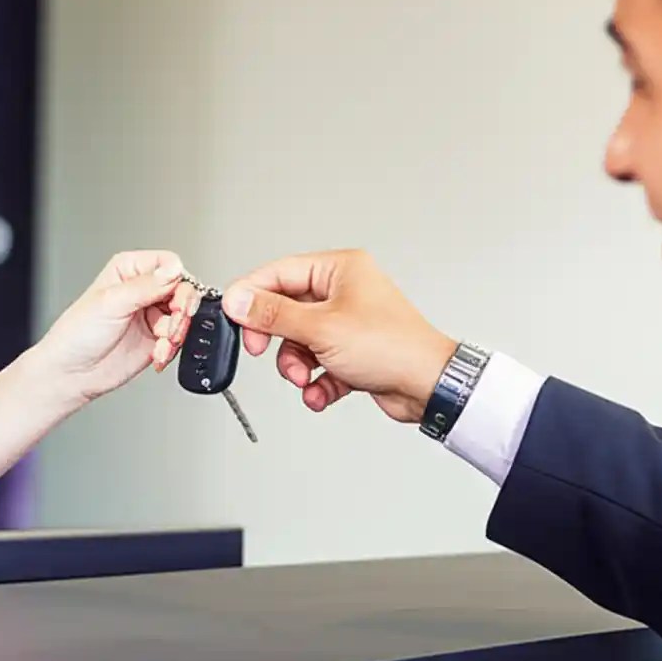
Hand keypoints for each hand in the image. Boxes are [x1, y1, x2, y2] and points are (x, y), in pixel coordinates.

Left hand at [32, 250, 201, 404]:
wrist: (71, 373)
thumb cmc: (76, 334)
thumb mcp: (111, 303)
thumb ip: (145, 286)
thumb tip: (174, 270)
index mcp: (129, 271)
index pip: (168, 263)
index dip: (178, 280)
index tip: (175, 300)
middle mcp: (142, 290)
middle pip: (182, 290)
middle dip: (182, 310)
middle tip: (174, 324)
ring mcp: (150, 315)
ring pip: (184, 316)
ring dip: (177, 333)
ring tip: (162, 343)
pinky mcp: (156, 339)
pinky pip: (178, 340)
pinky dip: (172, 349)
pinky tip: (157, 354)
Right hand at [221, 249, 456, 422]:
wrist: (428, 386)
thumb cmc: (392, 347)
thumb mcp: (320, 329)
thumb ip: (272, 315)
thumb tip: (238, 300)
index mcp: (339, 269)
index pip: (279, 272)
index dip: (252, 294)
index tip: (233, 315)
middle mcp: (344, 291)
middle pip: (286, 310)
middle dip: (276, 339)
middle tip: (260, 349)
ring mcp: (348, 323)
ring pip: (299, 341)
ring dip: (295, 364)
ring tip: (304, 377)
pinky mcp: (352, 352)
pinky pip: (318, 363)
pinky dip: (315, 380)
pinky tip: (321, 391)